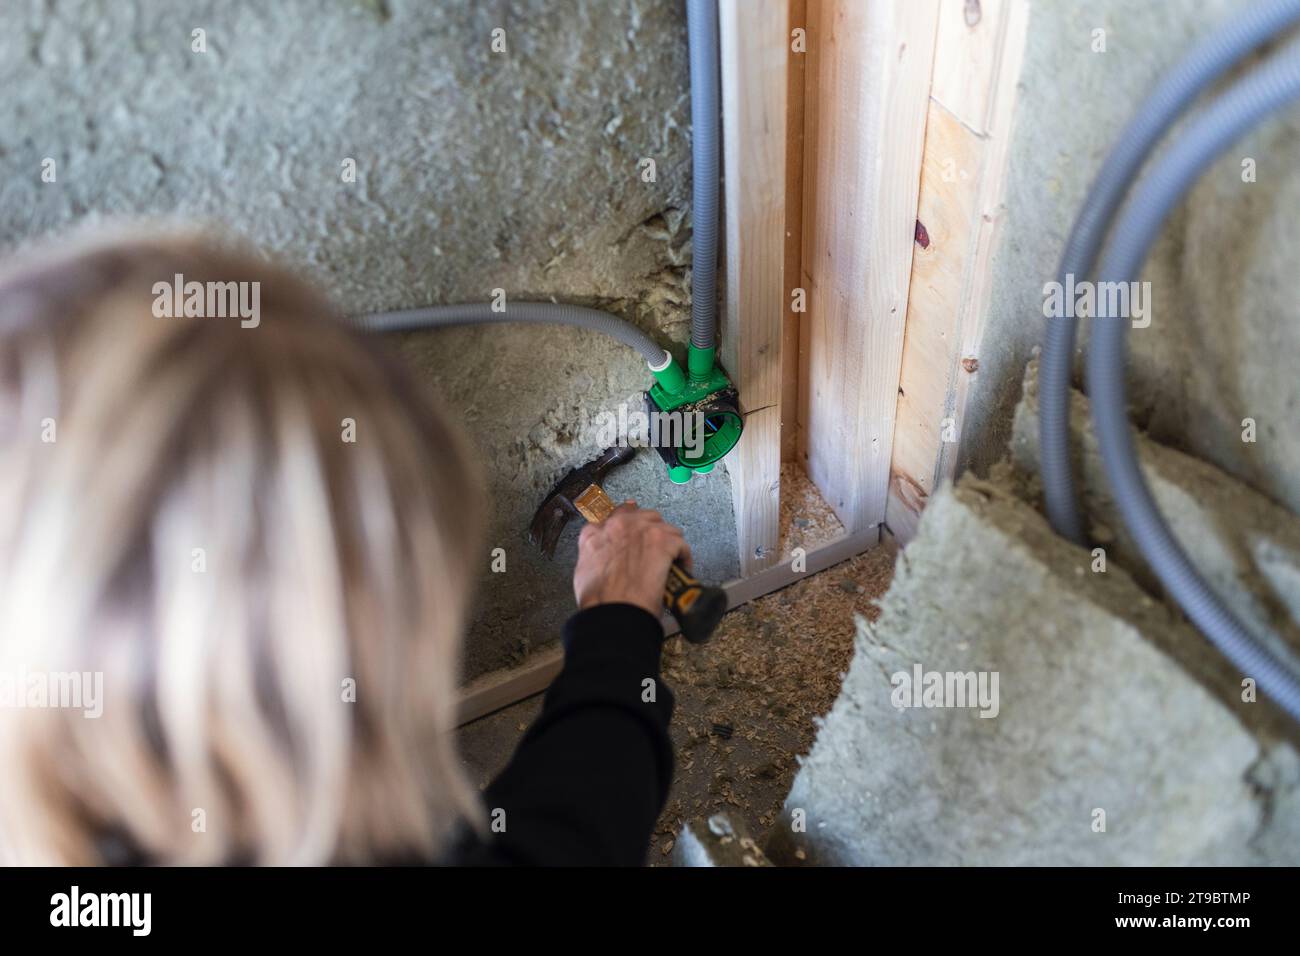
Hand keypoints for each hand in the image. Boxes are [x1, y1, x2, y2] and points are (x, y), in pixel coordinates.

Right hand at [573, 501, 692, 618]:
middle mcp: (619, 524)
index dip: (632, 527)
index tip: (637, 534)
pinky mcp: (663, 541)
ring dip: (669, 543)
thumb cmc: (598, 600)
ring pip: (666, 528)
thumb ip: (594, 554)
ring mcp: (642, 530)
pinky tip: (680, 570)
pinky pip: (681, 544)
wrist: (613, 612)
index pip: (618, 515)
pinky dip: (683, 558)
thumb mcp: (583, 571)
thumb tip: (603, 557)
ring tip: (669, 561)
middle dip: (652, 532)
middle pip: (645, 517)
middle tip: (655, 550)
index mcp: (596, 532)